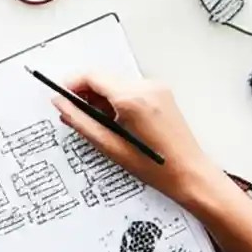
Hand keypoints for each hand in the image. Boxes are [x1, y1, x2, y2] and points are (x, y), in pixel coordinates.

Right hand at [51, 74, 227, 207]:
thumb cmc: (157, 167)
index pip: (92, 76)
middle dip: (86, 95)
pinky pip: (130, 90)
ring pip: (116, 84)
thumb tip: (61, 105)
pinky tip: (118, 124)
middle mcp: (147, 87)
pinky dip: (118, 102)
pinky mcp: (162, 94)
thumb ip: (80, 122)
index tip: (61, 96)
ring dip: (102, 100)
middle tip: (76, 117)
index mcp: (133, 98)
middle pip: (103, 79)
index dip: (71, 84)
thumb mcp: (110, 146)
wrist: (191, 174)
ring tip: (102, 127)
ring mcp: (157, 89)